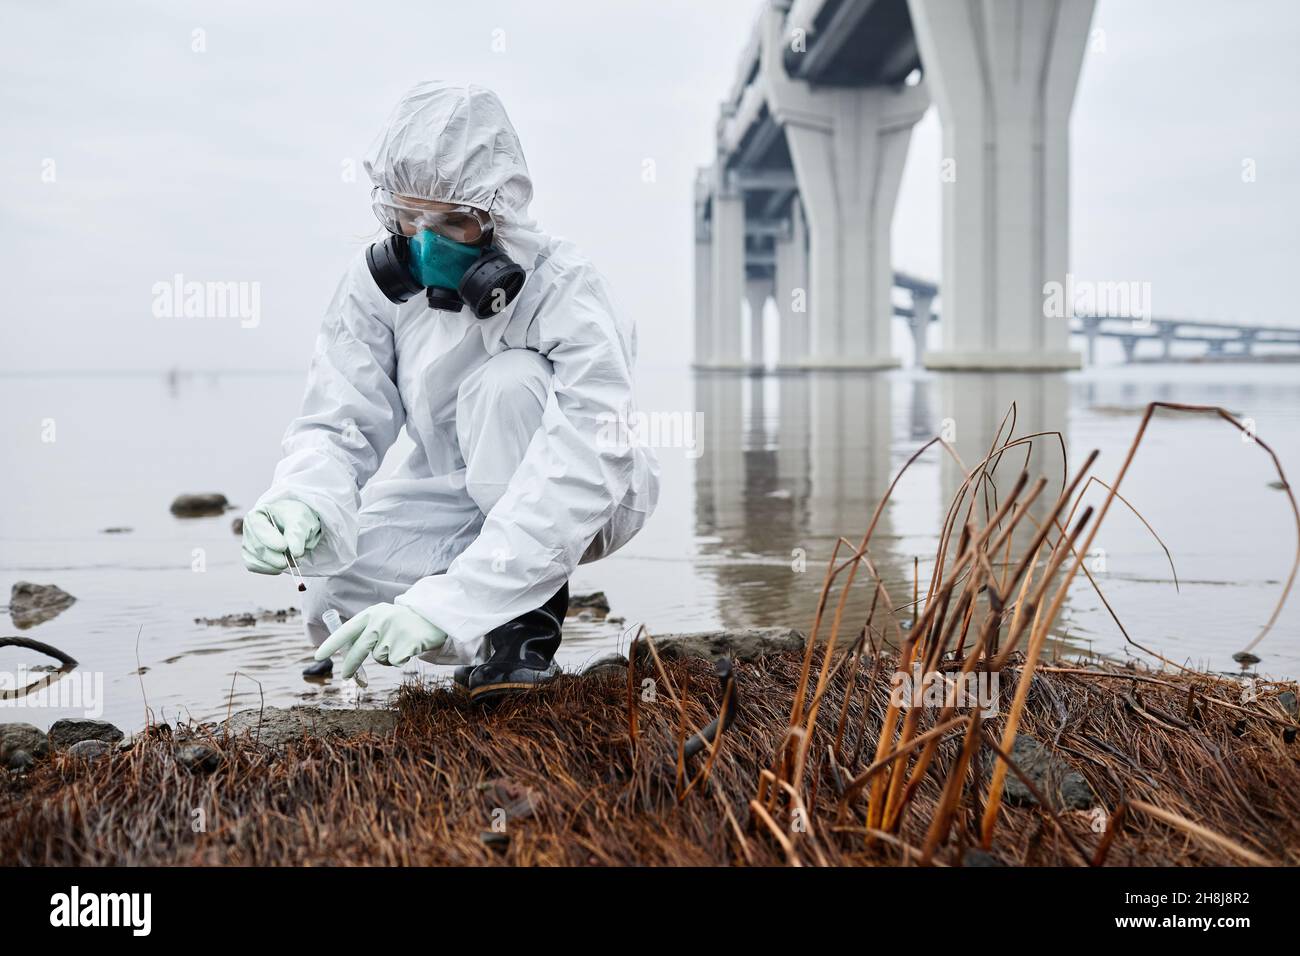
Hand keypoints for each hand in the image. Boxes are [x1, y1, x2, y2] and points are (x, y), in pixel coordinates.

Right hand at [241, 500, 321, 573]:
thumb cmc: (295, 518)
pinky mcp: (250, 557)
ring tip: (293, 560)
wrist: (296, 525)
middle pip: (259, 548)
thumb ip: (297, 534)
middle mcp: (248, 529)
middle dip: (278, 557)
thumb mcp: (300, 520)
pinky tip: (282, 565)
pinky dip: (271, 569)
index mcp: (257, 515)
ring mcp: (248, 544)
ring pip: (256, 560)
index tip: (284, 547)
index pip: (259, 528)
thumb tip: (295, 553)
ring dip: (277, 565)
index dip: (270, 539)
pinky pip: (255, 567)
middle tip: (296, 560)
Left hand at [314, 603, 447, 678]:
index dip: (331, 644)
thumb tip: (347, 662)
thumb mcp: (382, 620)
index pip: (346, 630)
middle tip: (346, 676)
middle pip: (359, 650)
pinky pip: (394, 662)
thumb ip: (365, 635)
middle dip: (351, 666)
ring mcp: (394, 632)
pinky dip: (400, 660)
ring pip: (379, 658)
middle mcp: (380, 621)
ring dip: (387, 657)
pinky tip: (409, 647)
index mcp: (371, 614)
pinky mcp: (406, 644)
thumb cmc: (402, 623)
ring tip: (399, 644)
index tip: (318, 656)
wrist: (433, 617)